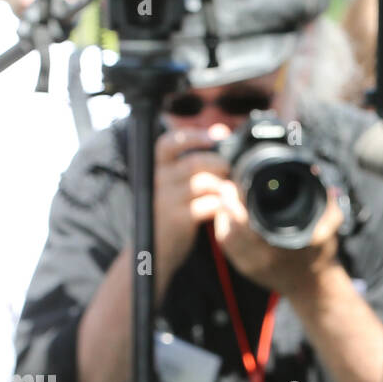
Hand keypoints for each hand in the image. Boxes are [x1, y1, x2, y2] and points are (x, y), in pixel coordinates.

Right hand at [153, 127, 231, 285]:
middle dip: (218, 164)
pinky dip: (221, 204)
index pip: (168, 143)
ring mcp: (167, 201)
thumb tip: (219, 130)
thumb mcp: (172, 184)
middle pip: (193, 162)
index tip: (216, 136)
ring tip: (228, 190)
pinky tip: (224, 207)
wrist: (153, 251)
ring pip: (202, 183)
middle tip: (229, 172)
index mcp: (155, 169)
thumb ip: (192, 161)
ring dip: (222, 185)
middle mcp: (158, 181)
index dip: (193, 136)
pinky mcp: (178, 220)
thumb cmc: (168, 213)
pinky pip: (207, 206)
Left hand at [212, 181, 342, 296]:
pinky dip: (224, 228)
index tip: (233, 184)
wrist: (311, 285)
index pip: (247, 222)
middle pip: (231, 227)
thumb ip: (325, 200)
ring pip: (225, 236)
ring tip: (228, 199)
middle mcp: (264, 257)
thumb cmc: (320, 253)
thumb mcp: (329, 226)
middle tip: (227, 188)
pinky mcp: (244, 269)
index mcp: (281, 246)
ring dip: (223, 216)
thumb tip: (316, 172)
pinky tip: (229, 216)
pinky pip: (226, 245)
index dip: (234, 202)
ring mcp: (252, 265)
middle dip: (226, 205)